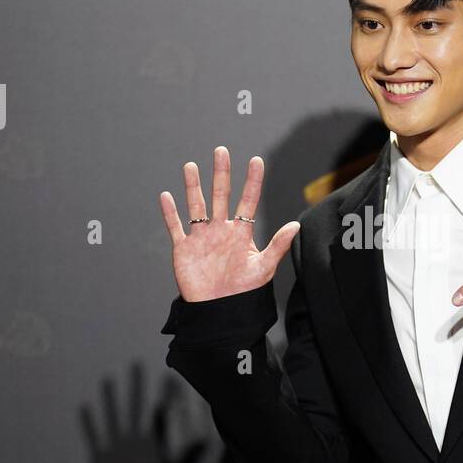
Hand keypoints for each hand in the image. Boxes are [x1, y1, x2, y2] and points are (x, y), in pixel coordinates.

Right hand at [158, 145, 299, 301]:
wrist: (219, 312)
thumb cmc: (244, 293)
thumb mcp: (264, 268)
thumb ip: (278, 246)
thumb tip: (296, 225)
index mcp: (241, 233)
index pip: (248, 201)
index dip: (252, 181)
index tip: (256, 160)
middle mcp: (221, 230)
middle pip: (221, 196)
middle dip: (221, 173)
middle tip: (221, 151)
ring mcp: (202, 238)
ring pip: (196, 206)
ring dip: (194, 187)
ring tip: (192, 166)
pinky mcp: (184, 249)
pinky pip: (175, 227)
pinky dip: (170, 213)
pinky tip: (167, 196)